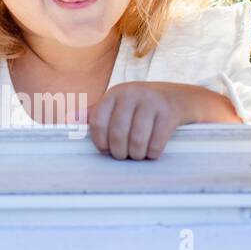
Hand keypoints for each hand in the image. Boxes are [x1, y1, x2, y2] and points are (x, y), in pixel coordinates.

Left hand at [88, 82, 240, 159]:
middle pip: (117, 133)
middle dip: (119, 152)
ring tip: (138, 156)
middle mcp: (131, 93)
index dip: (99, 141)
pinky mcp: (170, 112)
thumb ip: (96, 113)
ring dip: (136, 155)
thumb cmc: (143, 107)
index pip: (98, 121)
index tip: (105, 150)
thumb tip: (69, 120)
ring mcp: (152, 101)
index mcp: (115, 93)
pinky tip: (152, 153)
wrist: (181, 97)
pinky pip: (157, 141)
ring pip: (137, 139)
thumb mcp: (119, 105)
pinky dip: (153, 153)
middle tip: (124, 157)